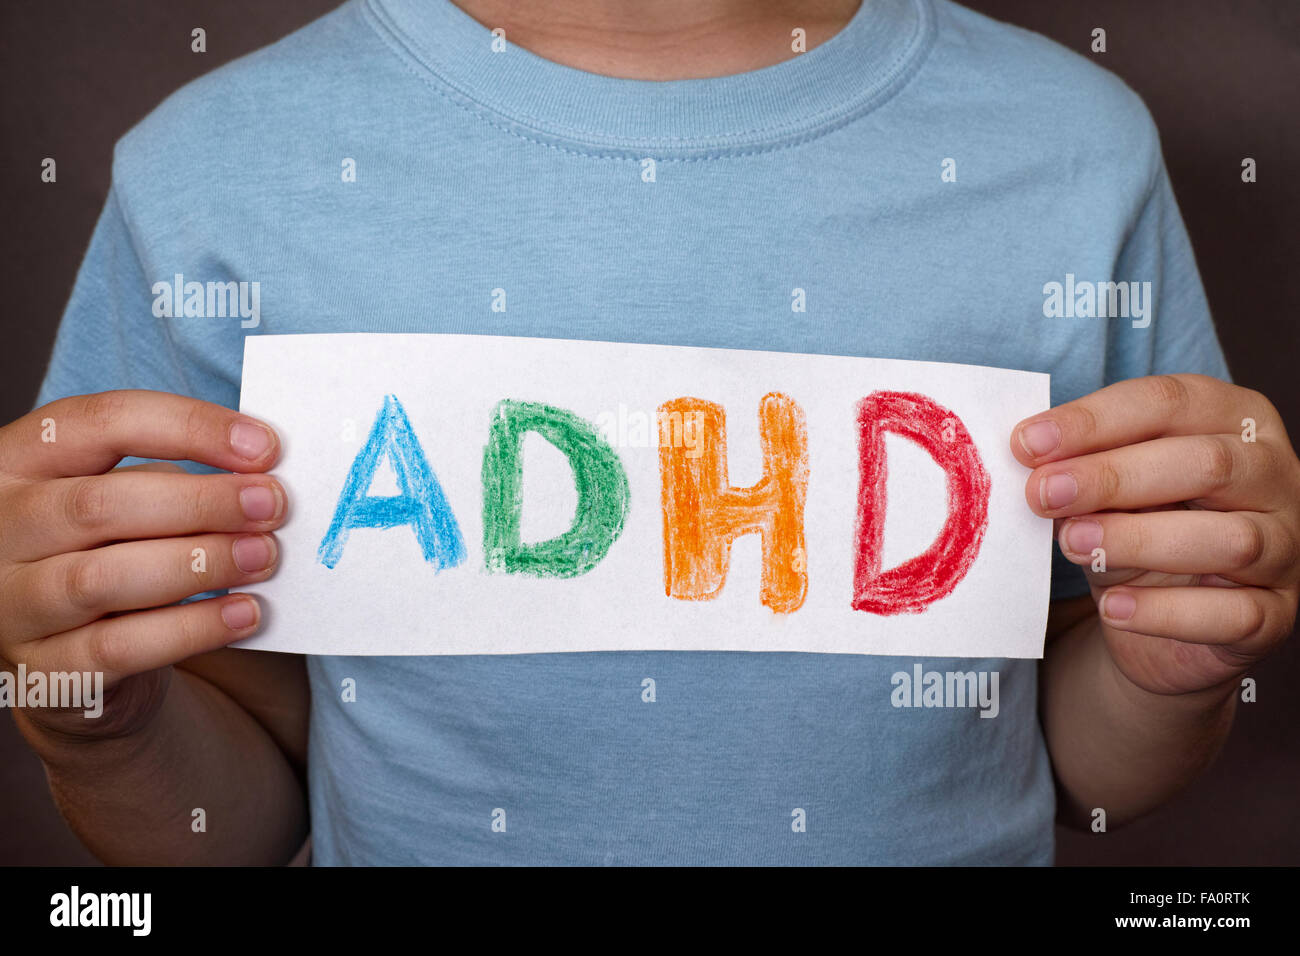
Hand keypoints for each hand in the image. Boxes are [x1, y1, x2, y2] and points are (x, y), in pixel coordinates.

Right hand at [0, 390, 284, 739]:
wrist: (72, 654)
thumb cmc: (113, 549)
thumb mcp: (131, 497)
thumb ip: (178, 477)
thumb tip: (258, 478)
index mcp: (20, 460)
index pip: (100, 423)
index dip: (189, 427)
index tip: (265, 446)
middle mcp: (1, 528)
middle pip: (99, 504)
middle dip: (201, 502)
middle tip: (271, 506)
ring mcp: (12, 603)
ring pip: (104, 579)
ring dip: (200, 564)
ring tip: (264, 556)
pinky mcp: (46, 670)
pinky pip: (123, 648)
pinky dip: (194, 627)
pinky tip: (245, 611)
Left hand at [1013, 374, 1299, 695]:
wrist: (1160, 619)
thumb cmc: (1136, 527)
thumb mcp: (1107, 488)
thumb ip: (1083, 467)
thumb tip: (1031, 456)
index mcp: (1236, 420)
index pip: (1172, 402)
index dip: (1096, 419)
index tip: (1028, 443)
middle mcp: (1275, 476)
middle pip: (1207, 464)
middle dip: (1114, 476)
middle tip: (1044, 494)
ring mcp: (1287, 547)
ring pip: (1229, 538)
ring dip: (1140, 539)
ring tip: (1073, 543)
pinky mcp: (1276, 614)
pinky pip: (1232, 614)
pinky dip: (1166, 612)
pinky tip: (1112, 607)